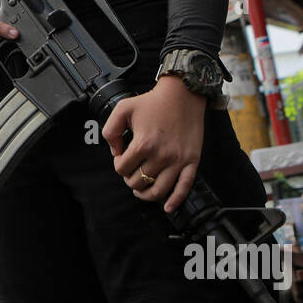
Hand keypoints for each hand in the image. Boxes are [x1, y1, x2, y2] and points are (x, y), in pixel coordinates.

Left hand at [102, 77, 207, 210]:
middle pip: (138, 182)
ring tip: (141, 190)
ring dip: (146, 194)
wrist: (183, 94)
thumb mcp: (123, 109)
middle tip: (131, 171)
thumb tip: (115, 152)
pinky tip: (167, 207)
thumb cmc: (152, 101)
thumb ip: (110, 131)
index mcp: (143, 144)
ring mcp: (178, 160)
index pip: (122, 169)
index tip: (122, 158)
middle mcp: (161, 155)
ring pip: (158, 190)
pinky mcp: (192, 161)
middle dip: (130, 179)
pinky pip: (184, 187)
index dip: (118, 165)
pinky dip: (175, 201)